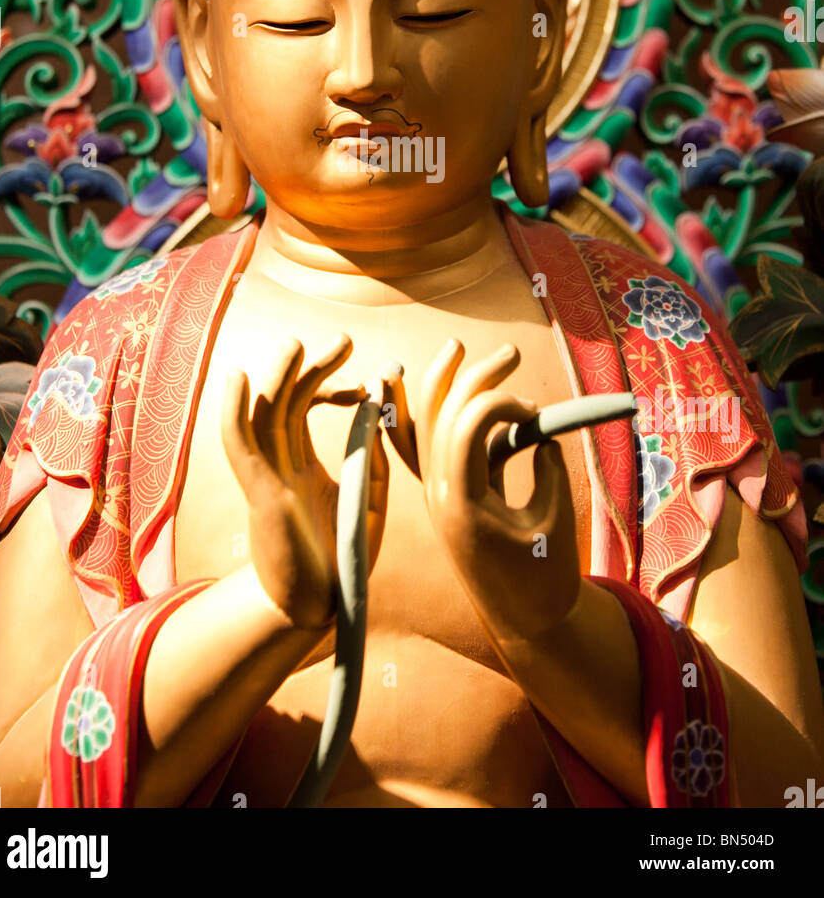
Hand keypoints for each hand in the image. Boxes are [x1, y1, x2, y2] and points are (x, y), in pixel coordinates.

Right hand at [222, 334, 388, 629]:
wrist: (321, 611)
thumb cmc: (342, 562)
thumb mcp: (368, 501)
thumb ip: (372, 457)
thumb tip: (375, 408)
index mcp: (305, 466)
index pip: (308, 406)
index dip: (333, 384)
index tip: (367, 383)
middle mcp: (282, 464)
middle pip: (287, 398)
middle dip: (312, 366)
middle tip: (345, 339)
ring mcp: (268, 476)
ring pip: (264, 412)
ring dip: (278, 376)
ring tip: (297, 343)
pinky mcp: (261, 493)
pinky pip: (240, 445)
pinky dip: (235, 411)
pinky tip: (241, 379)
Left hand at [390, 339, 580, 637]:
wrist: (525, 626)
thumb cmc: (546, 580)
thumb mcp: (554, 521)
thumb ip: (546, 471)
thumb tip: (536, 434)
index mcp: (462, 506)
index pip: (463, 429)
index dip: (499, 405)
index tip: (535, 414)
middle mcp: (439, 498)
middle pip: (443, 419)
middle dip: (475, 378)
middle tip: (512, 352)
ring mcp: (437, 497)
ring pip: (425, 429)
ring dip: (441, 387)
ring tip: (457, 349)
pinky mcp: (445, 498)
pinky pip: (425, 450)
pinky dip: (422, 417)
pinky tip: (427, 387)